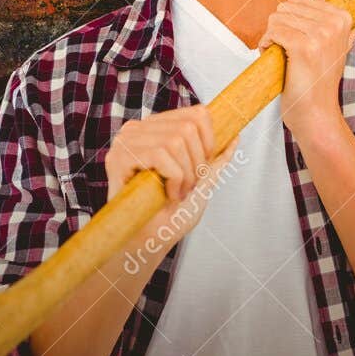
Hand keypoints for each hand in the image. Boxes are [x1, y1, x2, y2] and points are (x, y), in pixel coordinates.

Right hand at [102, 105, 237, 274]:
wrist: (148, 242)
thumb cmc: (171, 215)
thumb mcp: (202, 183)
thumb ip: (216, 159)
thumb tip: (236, 135)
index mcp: (157, 129)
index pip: (196, 113)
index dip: (210, 141)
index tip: (202, 168)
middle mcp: (139, 129)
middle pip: (188, 126)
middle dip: (197, 163)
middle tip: (187, 187)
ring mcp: (125, 141)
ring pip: (175, 140)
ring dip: (184, 174)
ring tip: (176, 192)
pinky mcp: (118, 157)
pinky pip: (159, 154)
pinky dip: (172, 178)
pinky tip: (166, 194)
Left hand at [258, 0, 354, 140]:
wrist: (316, 112)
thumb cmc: (320, 83)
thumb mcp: (337, 55)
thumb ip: (343, 37)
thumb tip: (354, 26)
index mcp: (342, 18)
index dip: (288, 17)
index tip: (294, 37)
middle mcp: (334, 23)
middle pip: (284, 6)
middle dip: (277, 27)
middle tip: (284, 49)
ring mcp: (320, 34)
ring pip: (276, 18)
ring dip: (270, 36)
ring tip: (281, 55)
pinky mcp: (304, 47)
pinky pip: (272, 32)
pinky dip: (265, 44)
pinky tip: (272, 57)